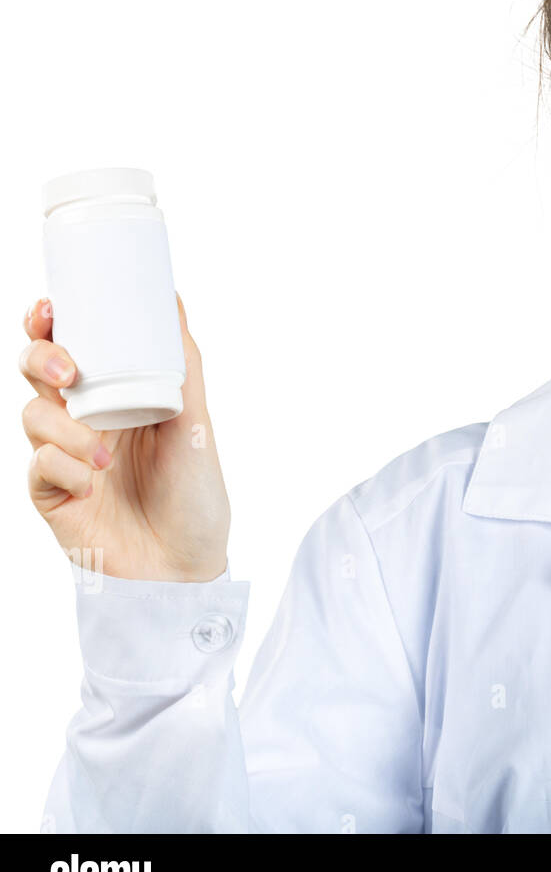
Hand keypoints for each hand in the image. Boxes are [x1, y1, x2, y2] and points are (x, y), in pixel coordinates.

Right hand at [19, 293, 230, 581]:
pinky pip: (38, 466)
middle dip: (39, 359)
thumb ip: (184, 367)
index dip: (50, 323)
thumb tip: (173, 302)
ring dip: (64, 429)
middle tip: (66, 373)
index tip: (51, 307)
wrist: (185, 569)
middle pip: (36, 371)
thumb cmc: (196, 497)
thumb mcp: (197, 426)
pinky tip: (92, 485)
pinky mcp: (51, 494)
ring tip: (103, 456)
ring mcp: (64, 457)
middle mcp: (85, 420)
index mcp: (118, 396)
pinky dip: (65, 469)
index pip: (74, 347)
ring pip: (32, 416)